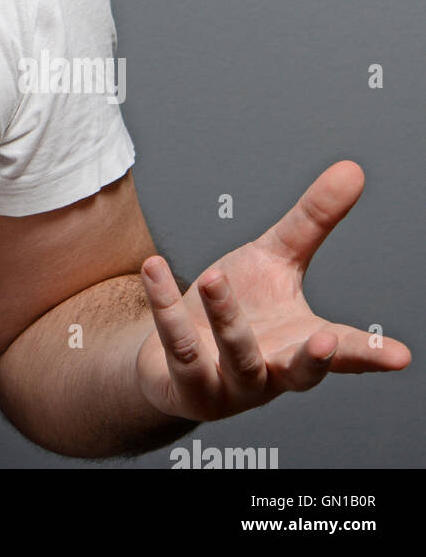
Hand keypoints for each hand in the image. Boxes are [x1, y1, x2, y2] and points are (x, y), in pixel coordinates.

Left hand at [135, 160, 410, 421]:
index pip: (344, 350)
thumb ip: (312, 221)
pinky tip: (156, 272)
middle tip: (327, 340)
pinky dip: (168, 310)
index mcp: (300, 341)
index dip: (370, 354)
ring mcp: (231, 385)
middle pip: (301, 372)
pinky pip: (179, 348)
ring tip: (216, 277)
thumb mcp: (274, 258)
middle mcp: (273, 370)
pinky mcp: (188, 386)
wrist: (170, 351)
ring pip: (238, 357)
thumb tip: (352, 170)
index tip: (400, 355)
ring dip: (228, 319)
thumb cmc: (235, 306)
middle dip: (314, 360)